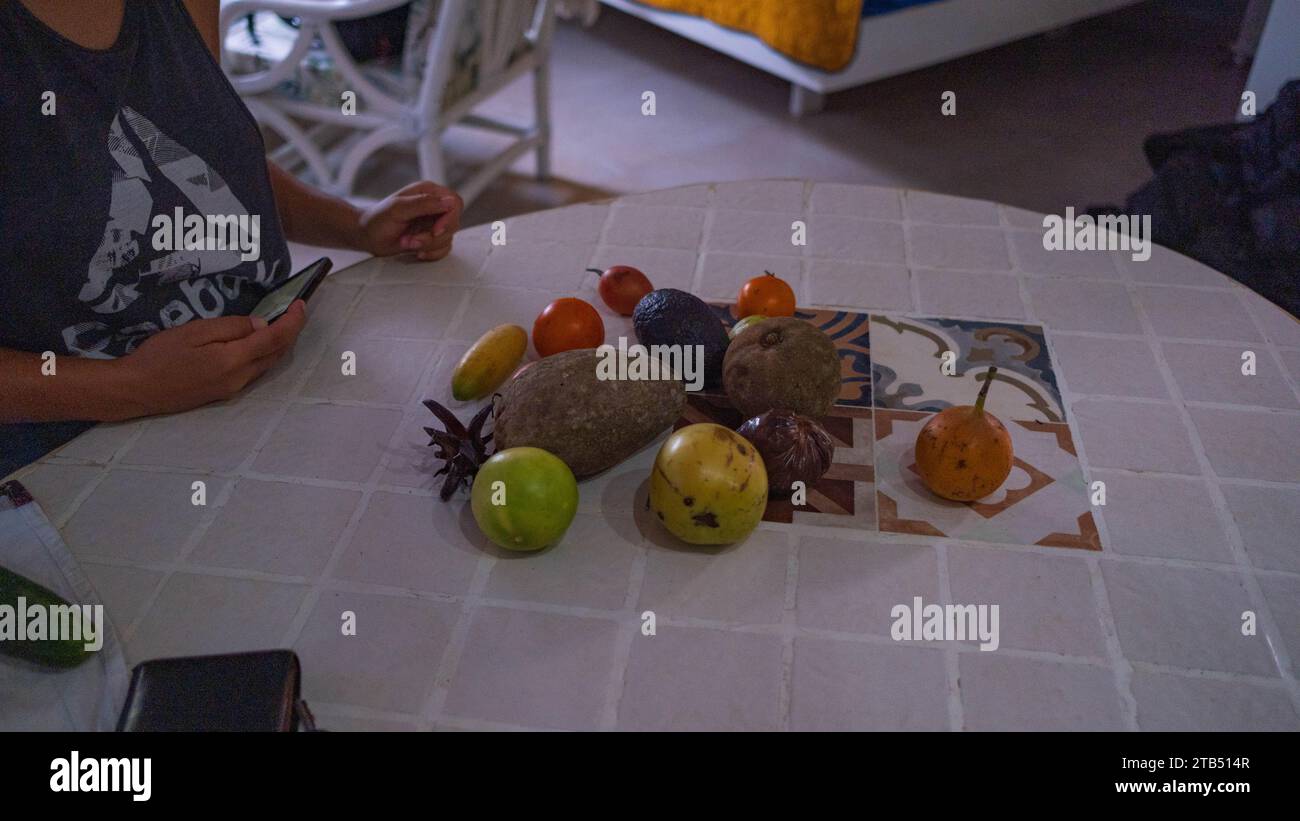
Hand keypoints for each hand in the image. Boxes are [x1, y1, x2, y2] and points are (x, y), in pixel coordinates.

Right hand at [108, 302, 307, 417]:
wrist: (136, 390)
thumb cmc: (160, 356)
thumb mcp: (195, 331)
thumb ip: (232, 327)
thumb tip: (262, 325)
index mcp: (234, 360)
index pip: (275, 339)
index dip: (293, 321)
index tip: (301, 303)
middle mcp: (240, 378)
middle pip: (277, 354)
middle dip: (290, 332)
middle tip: (294, 310)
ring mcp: (233, 388)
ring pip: (268, 364)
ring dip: (278, 344)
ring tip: (281, 322)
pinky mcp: (224, 393)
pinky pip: (254, 371)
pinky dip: (264, 354)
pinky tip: (259, 342)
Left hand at [358, 180, 462, 260]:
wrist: (367, 236)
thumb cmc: (377, 219)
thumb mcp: (398, 208)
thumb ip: (424, 203)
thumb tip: (449, 202)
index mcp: (428, 192)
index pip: (455, 203)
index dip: (449, 218)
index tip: (435, 230)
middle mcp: (434, 206)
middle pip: (453, 223)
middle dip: (433, 237)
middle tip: (414, 239)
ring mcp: (433, 223)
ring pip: (448, 238)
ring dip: (428, 245)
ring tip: (407, 242)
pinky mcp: (431, 238)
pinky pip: (443, 249)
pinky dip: (431, 253)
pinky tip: (415, 250)